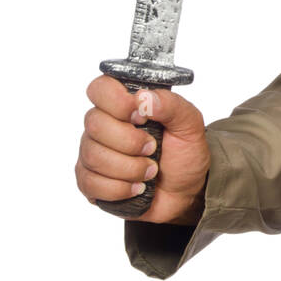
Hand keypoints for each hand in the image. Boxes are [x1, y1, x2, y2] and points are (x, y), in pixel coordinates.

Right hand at [76, 75, 210, 224]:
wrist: (185, 191)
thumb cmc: (184, 154)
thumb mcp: (190, 125)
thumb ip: (172, 105)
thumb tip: (144, 96)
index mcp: (124, 105)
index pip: (100, 88)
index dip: (117, 102)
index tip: (142, 117)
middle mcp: (102, 126)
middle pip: (95, 124)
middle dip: (130, 141)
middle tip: (153, 148)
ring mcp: (92, 153)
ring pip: (93, 156)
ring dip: (130, 168)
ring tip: (150, 170)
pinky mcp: (90, 181)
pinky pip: (91, 183)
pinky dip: (120, 188)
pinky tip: (136, 187)